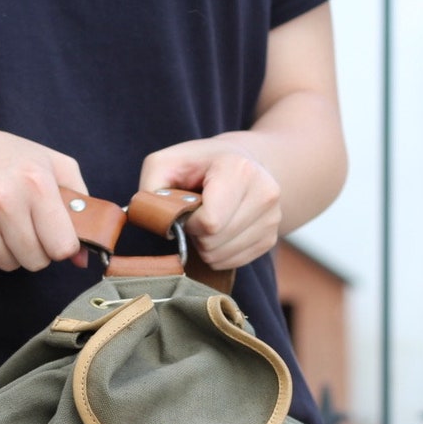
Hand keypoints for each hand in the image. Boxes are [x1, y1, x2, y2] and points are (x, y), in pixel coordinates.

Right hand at [0, 119, 89, 280]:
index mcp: (35, 181)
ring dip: (7, 252)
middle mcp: (4, 199)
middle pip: (36, 262)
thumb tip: (82, 259)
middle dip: (34, 249)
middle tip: (20, 223)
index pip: (63, 247)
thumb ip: (79, 206)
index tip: (49, 230)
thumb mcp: (50, 163)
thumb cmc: (3, 157)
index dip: (60, 244)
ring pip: (8, 267)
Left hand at [139, 137, 282, 269]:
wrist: (244, 160)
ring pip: (221, 257)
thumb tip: (152, 222)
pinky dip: (218, 252)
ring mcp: (272, 218)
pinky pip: (232, 262)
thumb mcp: (166, 163)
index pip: (209, 223)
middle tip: (196, 214)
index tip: (185, 208)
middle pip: (214, 243)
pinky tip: (219, 231)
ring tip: (208, 220)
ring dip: (204, 245)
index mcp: (240, 170)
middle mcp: (265, 193)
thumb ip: (150, 190)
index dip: (187, 222)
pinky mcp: (271, 238)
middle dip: (195, 235)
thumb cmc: (200, 163)